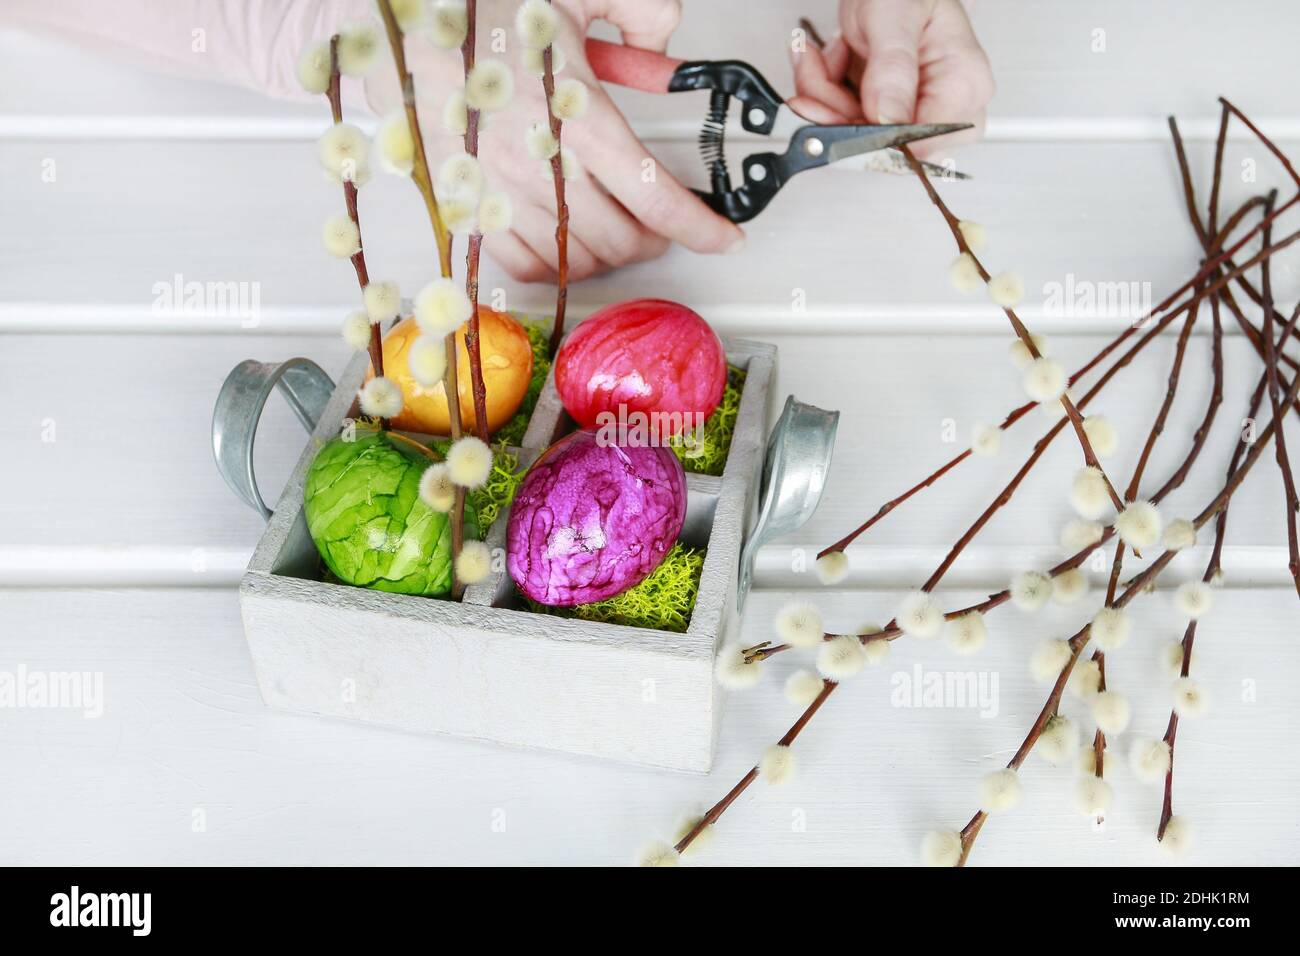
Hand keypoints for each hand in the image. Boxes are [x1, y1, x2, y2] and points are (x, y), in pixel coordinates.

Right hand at [368, 0, 744, 282]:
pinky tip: (567, 247)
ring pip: (572, 256)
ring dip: (609, 256)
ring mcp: (496, 189)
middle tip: (667, 227)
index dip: (698, 226)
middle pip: (618, 236)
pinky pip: (518, 260)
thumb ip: (639, 6)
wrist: (389, 15)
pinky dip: (554, 266)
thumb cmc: (473, 4)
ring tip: (622, 235)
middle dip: (656, 241)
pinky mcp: (464, 202)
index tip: (724, 238)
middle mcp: (533, 160)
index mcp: (570, 110)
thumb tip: (664, 41)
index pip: (652, 192)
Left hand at [788, 0, 993, 156]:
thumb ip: (892, 69)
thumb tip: (889, 119)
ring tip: (818, 59)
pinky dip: (824, 91)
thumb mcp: (896, 16)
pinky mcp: (884, 108)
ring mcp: (913, 108)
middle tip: (818, 78)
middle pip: (883, 143)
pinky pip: (844, 119)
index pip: (923, 143)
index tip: (840, 119)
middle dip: (838, 112)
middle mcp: (944, 103)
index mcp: (963, 83)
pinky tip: (825, 62)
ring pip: (855, 134)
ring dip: (824, 97)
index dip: (876, 140)